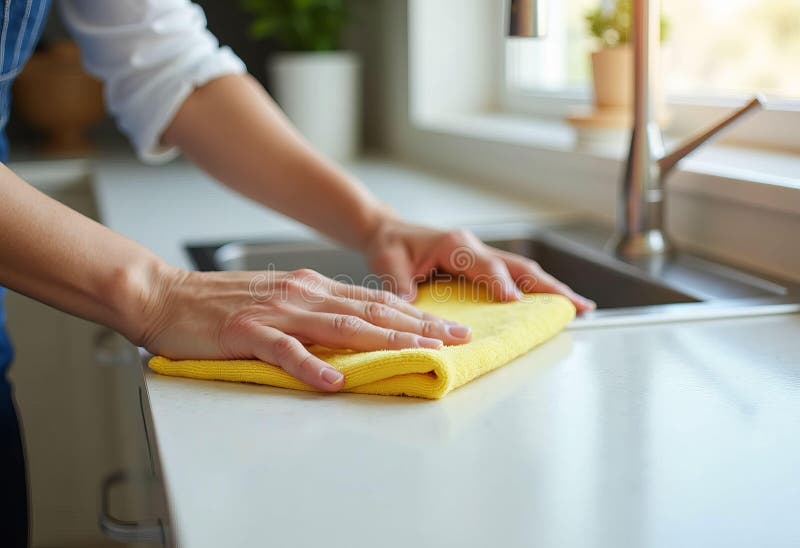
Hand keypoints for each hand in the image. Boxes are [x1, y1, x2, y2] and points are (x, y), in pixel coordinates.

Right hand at [134, 266, 472, 391]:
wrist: (166, 294)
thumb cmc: (223, 302)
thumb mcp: (281, 299)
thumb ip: (318, 311)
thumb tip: (359, 328)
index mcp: (312, 286)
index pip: (376, 301)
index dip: (416, 315)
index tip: (450, 327)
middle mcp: (303, 293)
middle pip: (371, 311)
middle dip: (419, 326)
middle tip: (456, 338)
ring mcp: (276, 311)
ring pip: (340, 326)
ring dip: (384, 341)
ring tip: (419, 353)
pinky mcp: (245, 331)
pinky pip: (285, 350)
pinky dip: (310, 365)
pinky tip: (333, 380)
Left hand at [363, 217, 595, 312]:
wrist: (389, 232)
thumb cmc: (389, 246)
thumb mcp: (386, 261)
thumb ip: (399, 282)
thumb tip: (408, 304)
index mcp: (454, 245)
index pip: (485, 265)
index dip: (501, 283)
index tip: (517, 302)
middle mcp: (475, 247)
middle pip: (519, 266)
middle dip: (550, 286)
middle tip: (579, 306)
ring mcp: (482, 254)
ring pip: (524, 270)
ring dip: (552, 288)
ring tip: (581, 308)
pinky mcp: (483, 264)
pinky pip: (515, 276)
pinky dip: (536, 290)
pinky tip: (553, 305)